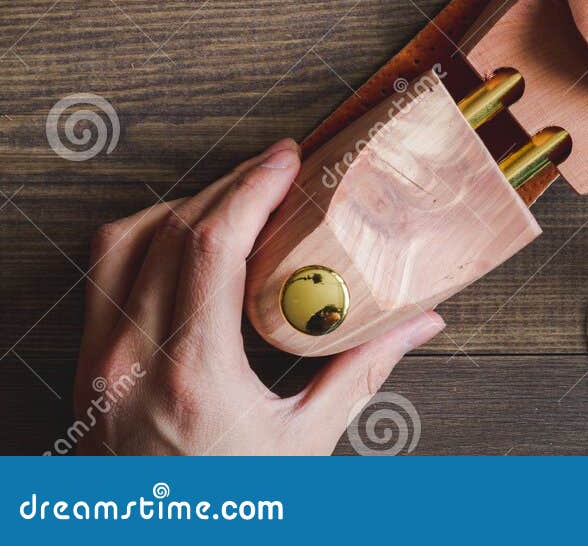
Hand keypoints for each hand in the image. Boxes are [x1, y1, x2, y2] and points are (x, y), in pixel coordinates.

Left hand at [73, 140, 442, 454]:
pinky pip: (104, 274)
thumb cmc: (232, 512)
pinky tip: (184, 240)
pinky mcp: (84, 369)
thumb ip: (358, 374)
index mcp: (191, 378)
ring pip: (126, 240)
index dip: (252, 187)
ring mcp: (98, 363)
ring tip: (234, 197)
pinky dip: (144, 238)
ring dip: (182, 205)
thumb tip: (421, 320)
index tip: (287, 159)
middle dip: (230, 185)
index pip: (211, 246)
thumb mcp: (302, 449)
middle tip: (276, 169)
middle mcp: (131, 362)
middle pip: (174, 229)